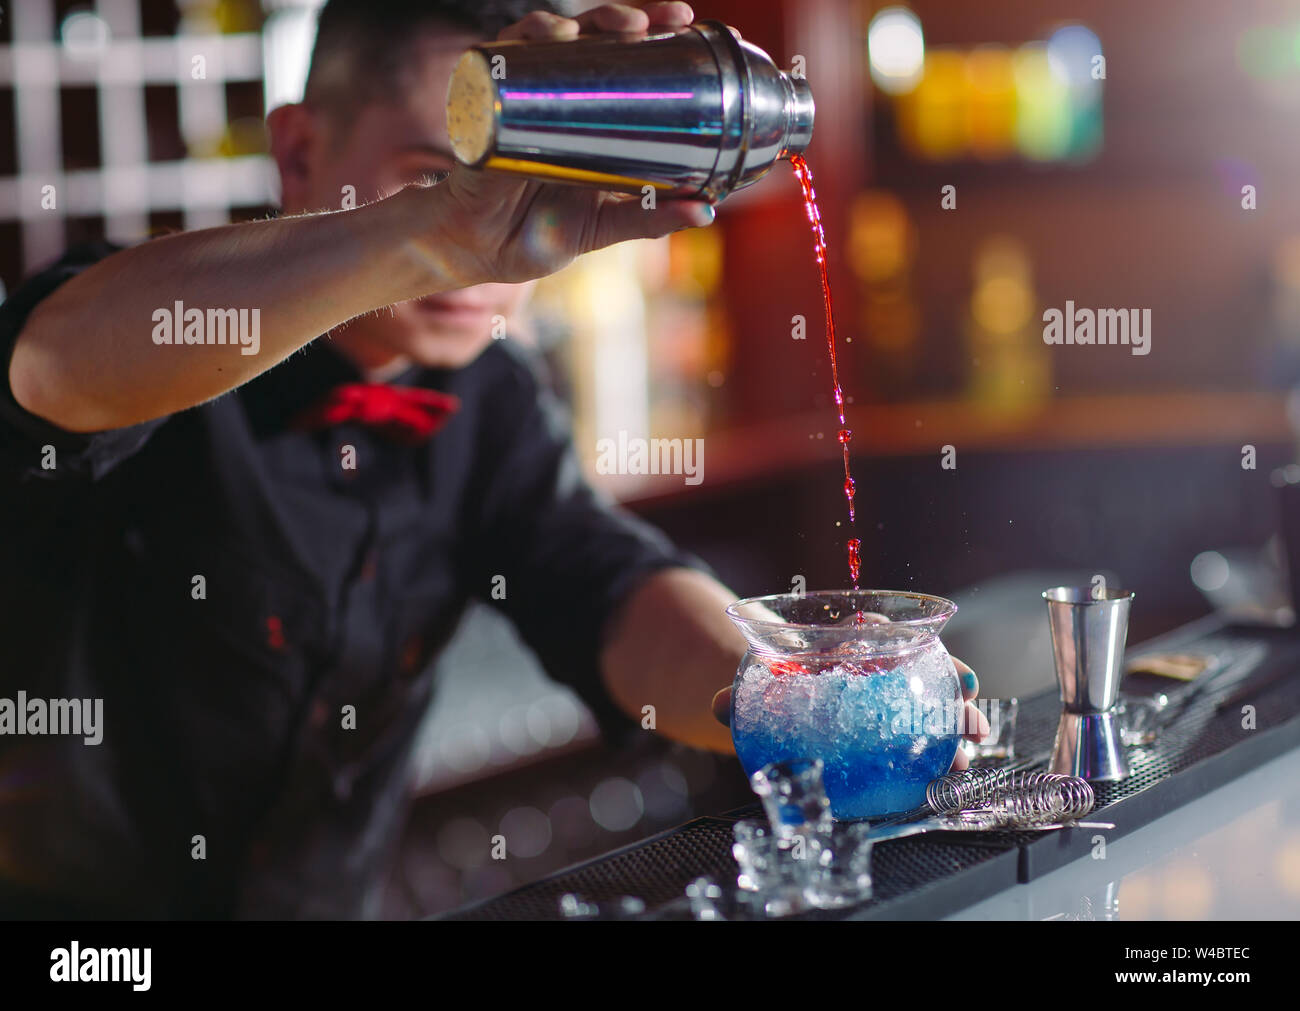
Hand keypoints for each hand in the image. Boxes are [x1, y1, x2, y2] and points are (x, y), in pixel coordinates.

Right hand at [434, 2, 714, 284]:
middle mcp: (558, 98)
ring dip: (590, 21)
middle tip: (672, 19)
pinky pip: (504, 54)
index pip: (629, 65)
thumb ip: (649, 217)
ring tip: (623, 27)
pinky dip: (527, 38)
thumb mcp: (603, 227)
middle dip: (637, 18)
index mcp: (592, 121)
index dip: (662, 41)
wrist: (475, 253)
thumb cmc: (537, 236)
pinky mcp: (488, 101)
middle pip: (599, 39)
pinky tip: (553, 35)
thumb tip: (704, 211)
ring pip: (555, 35)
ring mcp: (523, 95)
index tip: (695, 30)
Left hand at [709, 654, 991, 771]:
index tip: (881, 634)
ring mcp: (898, 699)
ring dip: (961, 715)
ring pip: (938, 700)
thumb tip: (719, 705)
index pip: (869, 628)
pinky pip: (932, 736)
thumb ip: (739, 699)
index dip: (881, 628)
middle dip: (949, 675)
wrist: (786, 708)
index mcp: (848, 647)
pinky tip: (958, 766)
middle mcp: (883, 668)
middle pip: (922, 664)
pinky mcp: (903, 732)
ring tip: (974, 734)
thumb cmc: (780, 691)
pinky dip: (949, 748)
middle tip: (965, 695)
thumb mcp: (760, 694)